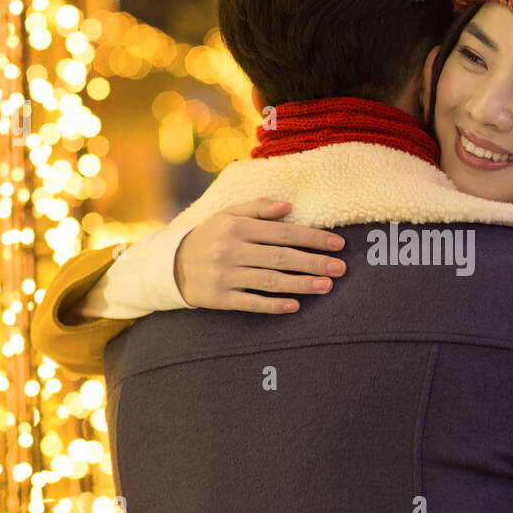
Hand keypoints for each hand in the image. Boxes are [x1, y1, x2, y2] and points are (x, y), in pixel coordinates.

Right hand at [173, 198, 345, 312]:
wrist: (171, 265)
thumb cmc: (210, 236)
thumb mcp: (228, 215)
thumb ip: (259, 208)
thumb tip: (289, 206)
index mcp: (237, 227)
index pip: (283, 232)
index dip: (313, 238)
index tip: (338, 244)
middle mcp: (232, 251)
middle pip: (281, 257)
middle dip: (314, 263)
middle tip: (341, 269)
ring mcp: (226, 276)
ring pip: (270, 281)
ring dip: (301, 284)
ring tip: (326, 286)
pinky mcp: (220, 299)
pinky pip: (251, 303)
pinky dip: (274, 305)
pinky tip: (295, 306)